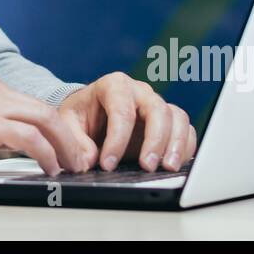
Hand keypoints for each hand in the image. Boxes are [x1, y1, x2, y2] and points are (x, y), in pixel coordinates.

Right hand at [0, 73, 93, 176]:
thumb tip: (23, 145)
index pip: (31, 104)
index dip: (54, 128)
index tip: (64, 148)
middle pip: (43, 109)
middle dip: (66, 136)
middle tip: (78, 159)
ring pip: (42, 120)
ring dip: (62, 146)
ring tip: (70, 166)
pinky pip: (28, 137)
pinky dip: (46, 153)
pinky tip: (50, 167)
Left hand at [58, 72, 197, 171]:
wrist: (91, 114)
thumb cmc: (82, 115)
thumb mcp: (68, 123)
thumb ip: (75, 140)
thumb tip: (88, 160)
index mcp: (114, 85)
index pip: (121, 110)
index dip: (117, 140)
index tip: (108, 164)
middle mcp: (139, 91)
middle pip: (157, 110)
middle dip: (154, 140)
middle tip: (147, 166)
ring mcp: (156, 105)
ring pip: (176, 117)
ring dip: (176, 144)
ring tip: (168, 167)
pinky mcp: (168, 121)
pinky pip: (185, 129)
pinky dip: (185, 146)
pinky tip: (175, 163)